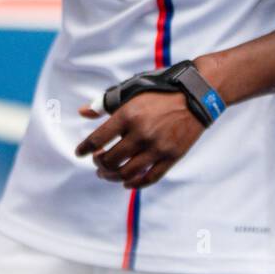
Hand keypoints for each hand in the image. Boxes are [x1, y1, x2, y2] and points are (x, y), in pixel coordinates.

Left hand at [75, 91, 203, 189]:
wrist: (195, 95)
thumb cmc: (160, 91)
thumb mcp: (130, 90)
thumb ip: (105, 103)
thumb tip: (83, 112)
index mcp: (128, 115)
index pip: (97, 139)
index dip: (84, 149)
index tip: (79, 153)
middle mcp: (141, 133)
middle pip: (110, 160)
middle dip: (98, 164)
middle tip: (96, 162)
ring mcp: (157, 147)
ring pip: (127, 173)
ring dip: (112, 176)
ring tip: (106, 173)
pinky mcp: (171, 157)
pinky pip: (149, 178)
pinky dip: (135, 183)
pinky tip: (126, 182)